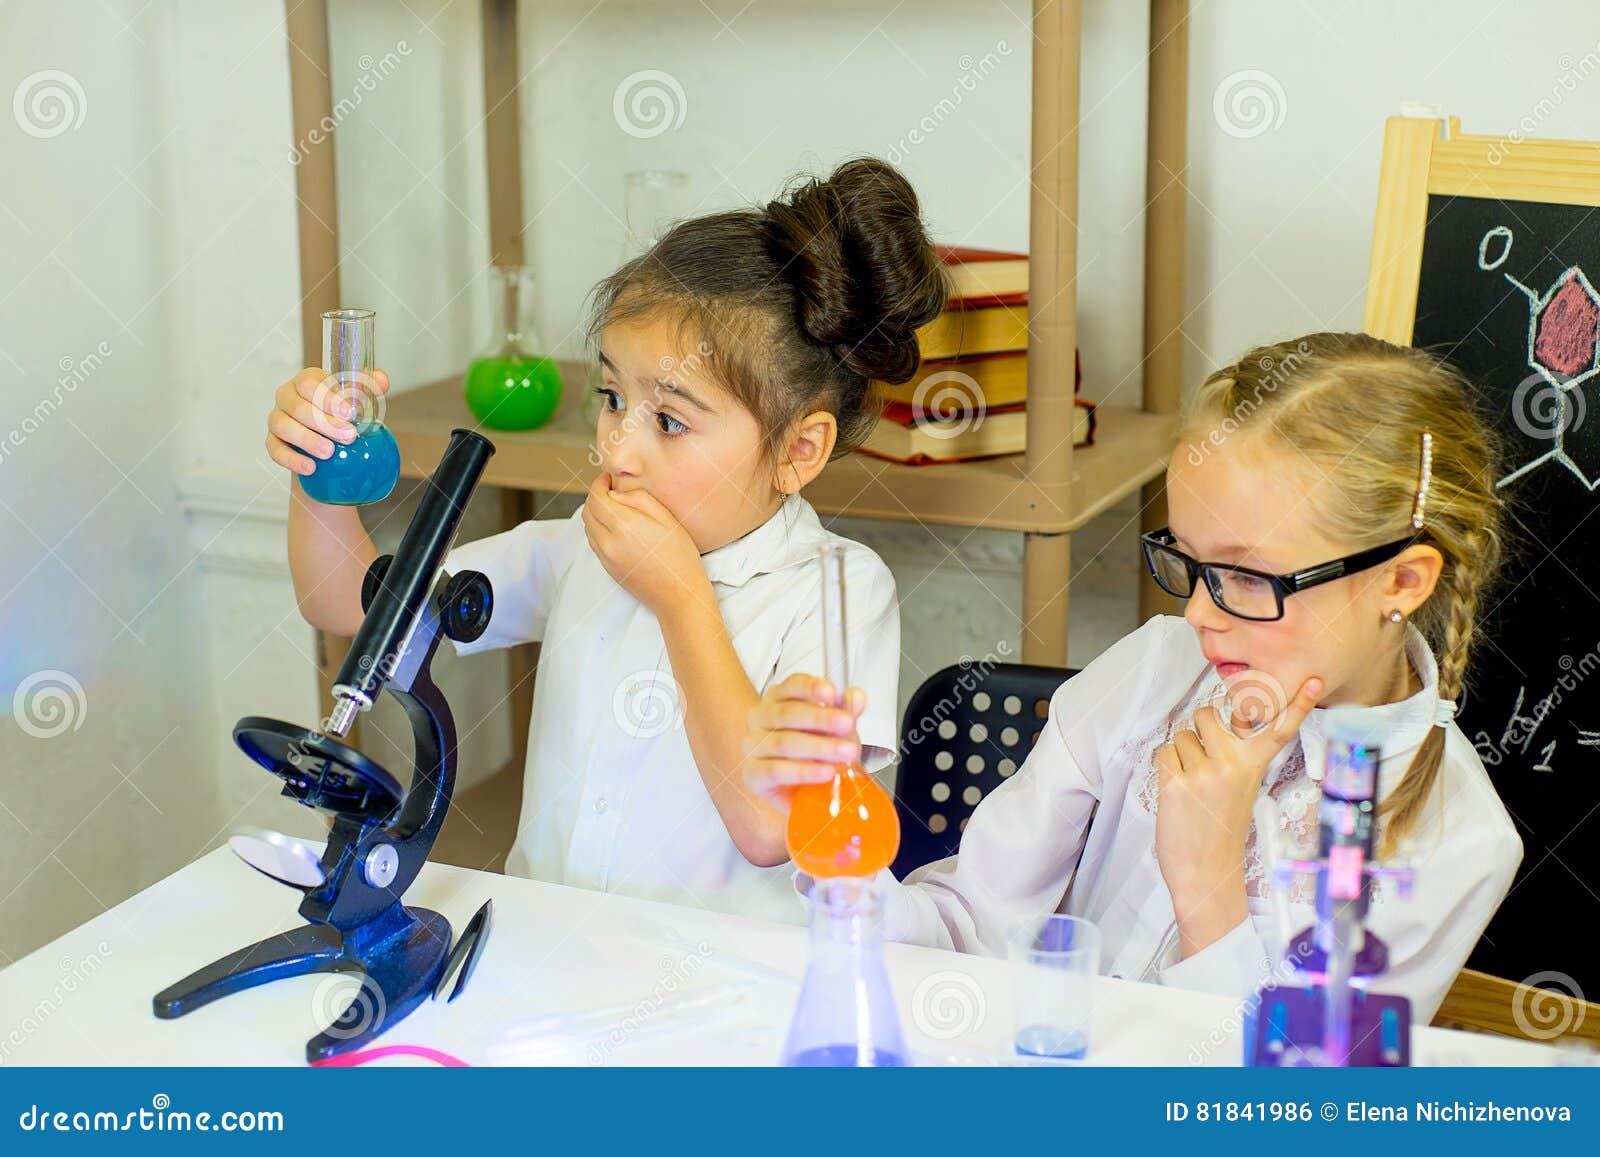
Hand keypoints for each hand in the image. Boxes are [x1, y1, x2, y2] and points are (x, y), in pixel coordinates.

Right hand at [266, 366, 390, 477]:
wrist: (326, 438)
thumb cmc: (339, 411)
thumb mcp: (355, 397)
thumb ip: (369, 386)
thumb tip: (382, 379)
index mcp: (305, 381)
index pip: (308, 384)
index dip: (328, 399)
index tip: (350, 413)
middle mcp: (286, 396)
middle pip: (297, 406)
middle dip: (324, 422)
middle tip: (349, 437)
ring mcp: (277, 418)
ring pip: (283, 426)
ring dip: (307, 440)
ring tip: (329, 452)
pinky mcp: (273, 441)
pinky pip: (275, 450)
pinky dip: (292, 459)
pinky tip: (310, 467)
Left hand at [581, 473, 707, 613]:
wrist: (679, 595)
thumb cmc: (680, 556)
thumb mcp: (666, 518)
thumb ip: (639, 499)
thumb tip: (615, 494)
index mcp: (624, 526)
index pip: (596, 497)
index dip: (599, 483)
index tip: (607, 478)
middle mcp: (609, 542)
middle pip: (587, 512)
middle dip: (595, 497)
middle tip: (610, 490)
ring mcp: (606, 558)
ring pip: (588, 528)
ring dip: (595, 514)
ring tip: (614, 508)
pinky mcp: (608, 569)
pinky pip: (594, 543)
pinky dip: (598, 530)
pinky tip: (616, 528)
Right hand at [742, 674, 867, 808]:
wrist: (805, 789)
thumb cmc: (817, 753)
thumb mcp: (838, 730)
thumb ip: (846, 712)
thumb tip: (855, 697)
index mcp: (779, 698)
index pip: (791, 685)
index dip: (811, 687)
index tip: (832, 693)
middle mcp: (761, 718)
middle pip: (787, 713)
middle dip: (821, 718)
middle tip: (847, 724)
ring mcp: (753, 745)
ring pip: (783, 742)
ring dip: (819, 747)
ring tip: (844, 752)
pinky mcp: (753, 774)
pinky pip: (776, 770)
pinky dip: (804, 771)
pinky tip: (825, 771)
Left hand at [1154, 675, 1321, 951]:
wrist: (1206, 873)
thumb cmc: (1221, 830)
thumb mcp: (1240, 788)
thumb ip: (1236, 754)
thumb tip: (1221, 717)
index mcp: (1254, 767)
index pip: (1279, 730)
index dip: (1296, 705)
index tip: (1311, 681)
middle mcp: (1232, 765)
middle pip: (1208, 714)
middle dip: (1200, 730)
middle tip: (1205, 762)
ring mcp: (1204, 773)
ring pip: (1181, 735)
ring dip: (1181, 754)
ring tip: (1193, 785)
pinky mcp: (1175, 784)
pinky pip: (1163, 753)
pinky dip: (1166, 768)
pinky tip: (1179, 793)